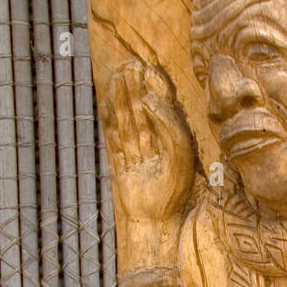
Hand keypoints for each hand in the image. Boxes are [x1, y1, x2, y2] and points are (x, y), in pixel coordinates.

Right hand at [103, 61, 195, 224]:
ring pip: (128, 122)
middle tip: (130, 66)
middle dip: (136, 90)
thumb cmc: (173, 189)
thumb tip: (148, 99)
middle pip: (142, 113)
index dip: (155, 91)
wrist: (155, 220)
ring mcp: (136, 157)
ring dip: (122, 100)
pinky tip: (106, 104)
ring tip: (117, 77)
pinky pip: (115, 140)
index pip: (162, 111)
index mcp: (171, 144)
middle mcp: (154, 148)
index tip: (149, 70)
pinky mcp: (122, 167)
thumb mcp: (179, 152)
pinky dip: (110, 122)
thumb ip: (169, 124)